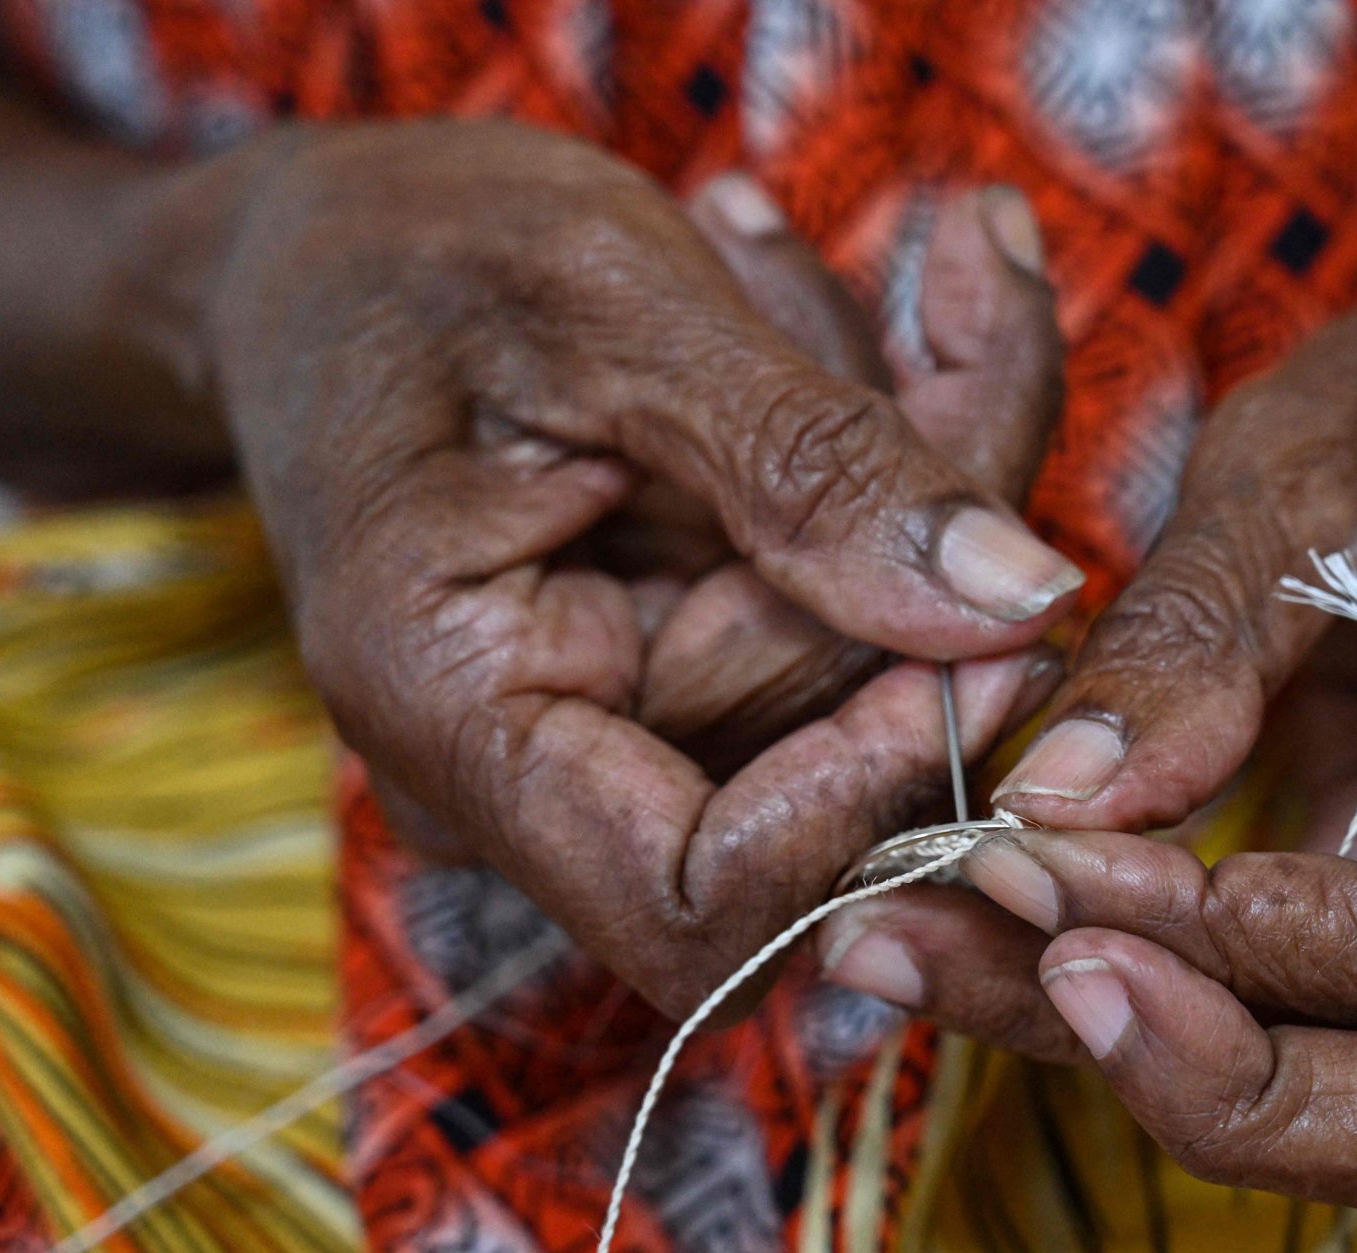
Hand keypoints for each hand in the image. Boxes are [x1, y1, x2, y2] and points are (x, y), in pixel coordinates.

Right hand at [201, 119, 1079, 1015]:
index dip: (871, 796)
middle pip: (826, 764)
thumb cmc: (422, 254)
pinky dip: (920, 464)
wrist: (333, 250)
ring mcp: (620, 727)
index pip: (702, 899)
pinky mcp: (693, 668)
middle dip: (929, 537)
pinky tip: (919, 297)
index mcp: (450, 710)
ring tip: (861, 258)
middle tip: (959, 281)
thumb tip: (1023, 604)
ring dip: (932, 457)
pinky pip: (865, 618)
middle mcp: (534, 764)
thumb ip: (810, 463)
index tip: (994, 624)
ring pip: (874, 675)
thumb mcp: (611, 306)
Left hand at [865, 272, 1356, 1228]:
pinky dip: (1171, 1026)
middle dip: (1247, 1101)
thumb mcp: (1304, 453)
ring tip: (939, 962)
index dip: (1256, 946)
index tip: (1053, 873)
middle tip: (1039, 981)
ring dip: (1186, 1090)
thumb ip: (1193, 630)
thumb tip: (1054, 804)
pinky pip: (1345, 1048)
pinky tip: (994, 954)